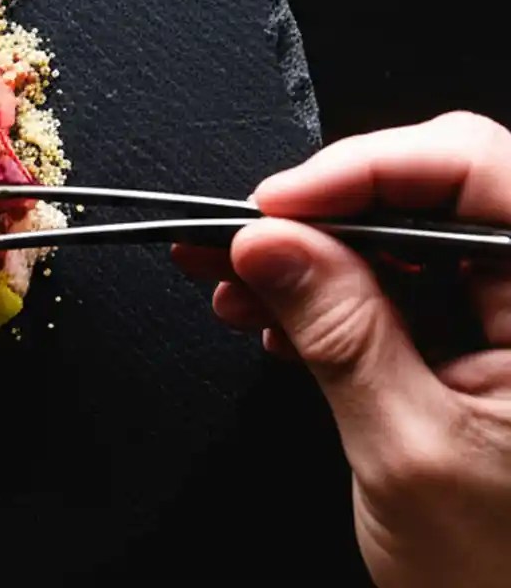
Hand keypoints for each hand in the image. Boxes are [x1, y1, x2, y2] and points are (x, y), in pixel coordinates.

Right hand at [172, 111, 510, 587]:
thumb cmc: (503, 576)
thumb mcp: (409, 451)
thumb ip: (341, 335)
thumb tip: (273, 243)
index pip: (476, 171)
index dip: (366, 169)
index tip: (276, 204)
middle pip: (435, 197)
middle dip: (322, 214)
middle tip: (238, 238)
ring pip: (406, 244)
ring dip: (312, 259)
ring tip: (234, 282)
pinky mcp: (483, 346)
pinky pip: (401, 294)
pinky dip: (329, 300)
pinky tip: (272, 316)